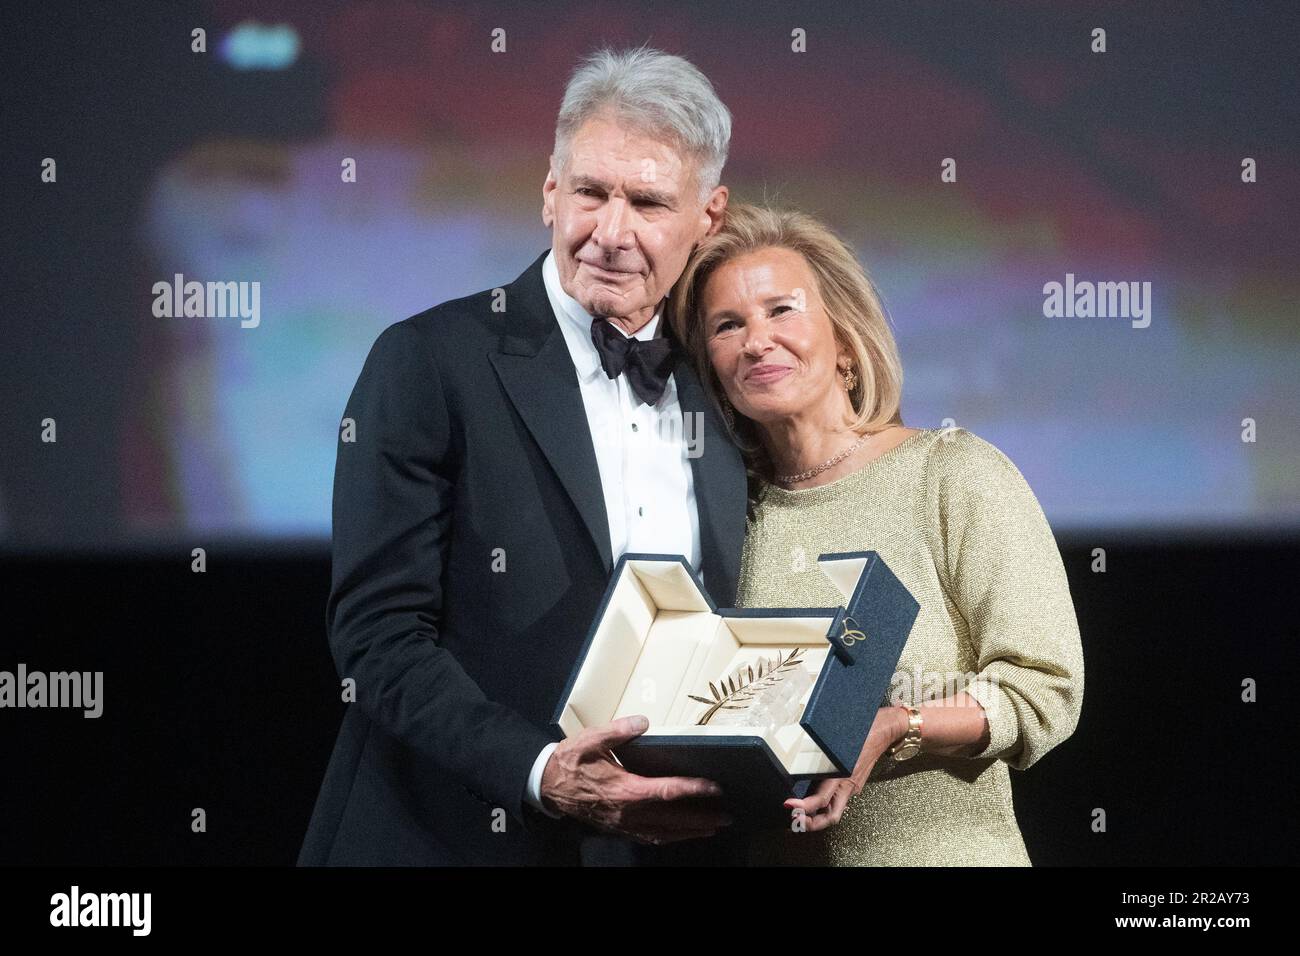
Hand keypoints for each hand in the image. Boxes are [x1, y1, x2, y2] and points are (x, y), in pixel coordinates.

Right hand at [540, 715, 732, 844]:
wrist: (547, 784)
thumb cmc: (571, 760)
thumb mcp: (592, 739)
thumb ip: (619, 730)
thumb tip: (643, 722)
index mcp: (625, 789)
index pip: (667, 791)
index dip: (693, 790)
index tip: (715, 787)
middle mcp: (627, 812)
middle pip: (672, 819)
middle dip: (701, 819)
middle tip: (726, 817)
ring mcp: (623, 824)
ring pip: (663, 833)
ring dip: (689, 832)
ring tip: (711, 828)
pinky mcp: (618, 828)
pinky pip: (648, 837)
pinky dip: (668, 837)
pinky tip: (679, 834)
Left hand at [783, 705, 905, 831]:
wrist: (887, 729)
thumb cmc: (864, 729)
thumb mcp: (838, 738)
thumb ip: (822, 748)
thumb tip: (798, 752)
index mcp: (844, 775)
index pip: (822, 800)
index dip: (804, 806)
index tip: (790, 804)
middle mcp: (849, 784)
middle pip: (831, 817)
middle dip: (811, 824)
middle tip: (794, 819)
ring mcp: (853, 785)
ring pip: (835, 810)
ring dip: (817, 817)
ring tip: (800, 814)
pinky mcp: (854, 782)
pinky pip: (838, 799)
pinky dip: (825, 805)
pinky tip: (813, 799)